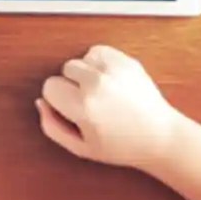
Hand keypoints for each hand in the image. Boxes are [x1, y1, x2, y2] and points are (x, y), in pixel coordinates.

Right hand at [37, 45, 182, 171]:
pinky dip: (99, 62)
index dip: (57, 99)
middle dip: (71, 84)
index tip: (71, 109)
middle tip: (89, 103)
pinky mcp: (126, 61)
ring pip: (81, 59)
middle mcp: (97, 84)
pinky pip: (98, 51)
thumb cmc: (122, 146)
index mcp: (84, 106)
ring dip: (85, 72)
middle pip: (64, 69)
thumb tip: (41, 102)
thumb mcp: (80, 148)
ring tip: (100, 92)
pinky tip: (108, 81)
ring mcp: (114, 69)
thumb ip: (52, 126)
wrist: (159, 136)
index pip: (49, 86)